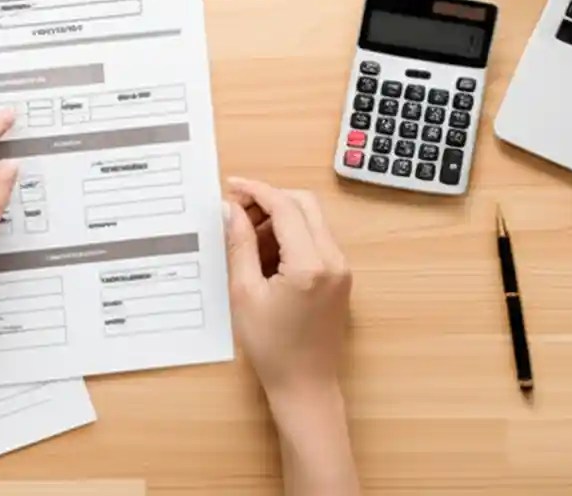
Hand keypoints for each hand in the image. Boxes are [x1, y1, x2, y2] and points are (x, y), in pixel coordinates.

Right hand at [224, 177, 352, 401]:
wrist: (306, 386)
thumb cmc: (272, 348)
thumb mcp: (245, 293)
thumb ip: (239, 245)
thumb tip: (229, 209)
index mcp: (310, 264)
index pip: (285, 206)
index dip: (256, 190)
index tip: (231, 186)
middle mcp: (334, 260)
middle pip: (304, 204)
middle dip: (269, 199)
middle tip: (237, 211)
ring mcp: (342, 268)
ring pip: (311, 219)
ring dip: (280, 217)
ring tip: (247, 238)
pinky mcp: (341, 276)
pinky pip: (316, 239)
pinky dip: (291, 235)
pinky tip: (266, 254)